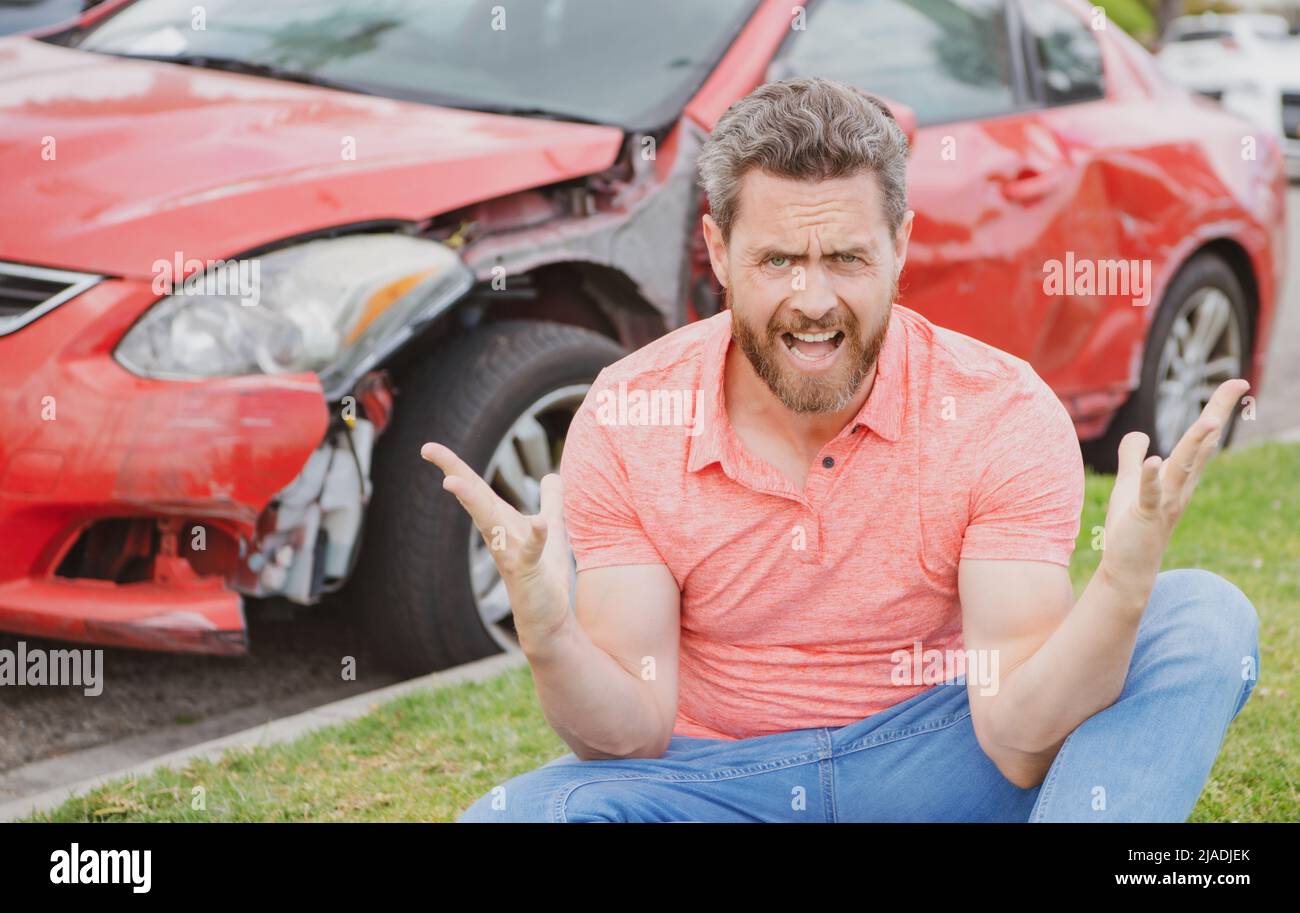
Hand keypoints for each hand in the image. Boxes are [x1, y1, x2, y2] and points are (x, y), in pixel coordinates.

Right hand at [420, 442, 572, 652]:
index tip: (428, 447)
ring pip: (489, 522)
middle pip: (475, 497)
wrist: (549, 617)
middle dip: (454, 472)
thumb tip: (551, 475)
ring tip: (453, 482)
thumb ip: (552, 502)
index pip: (476, 488)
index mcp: (502, 521)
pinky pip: (530, 551)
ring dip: (473, 502)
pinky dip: (535, 536)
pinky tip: (539, 523)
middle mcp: (498, 534)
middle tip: (428, 449)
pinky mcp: (528, 572)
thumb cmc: (544, 574)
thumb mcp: (553, 528)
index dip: (454, 466)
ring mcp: (509, 553)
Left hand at [1098, 379, 1249, 605]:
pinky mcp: (1147, 515)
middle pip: (1202, 445)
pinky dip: (1152, 477)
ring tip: (1211, 420)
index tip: (1237, 381)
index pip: (1202, 438)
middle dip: (1218, 414)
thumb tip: (1141, 435)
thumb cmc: (1131, 525)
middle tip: (1237, 384)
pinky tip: (1156, 459)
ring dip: (1196, 445)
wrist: (1129, 565)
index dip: (1218, 408)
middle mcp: (1181, 485)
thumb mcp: (1129, 484)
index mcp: (1179, 475)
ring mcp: (1167, 500)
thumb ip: (1133, 458)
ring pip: (1185, 467)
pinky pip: (1152, 494)